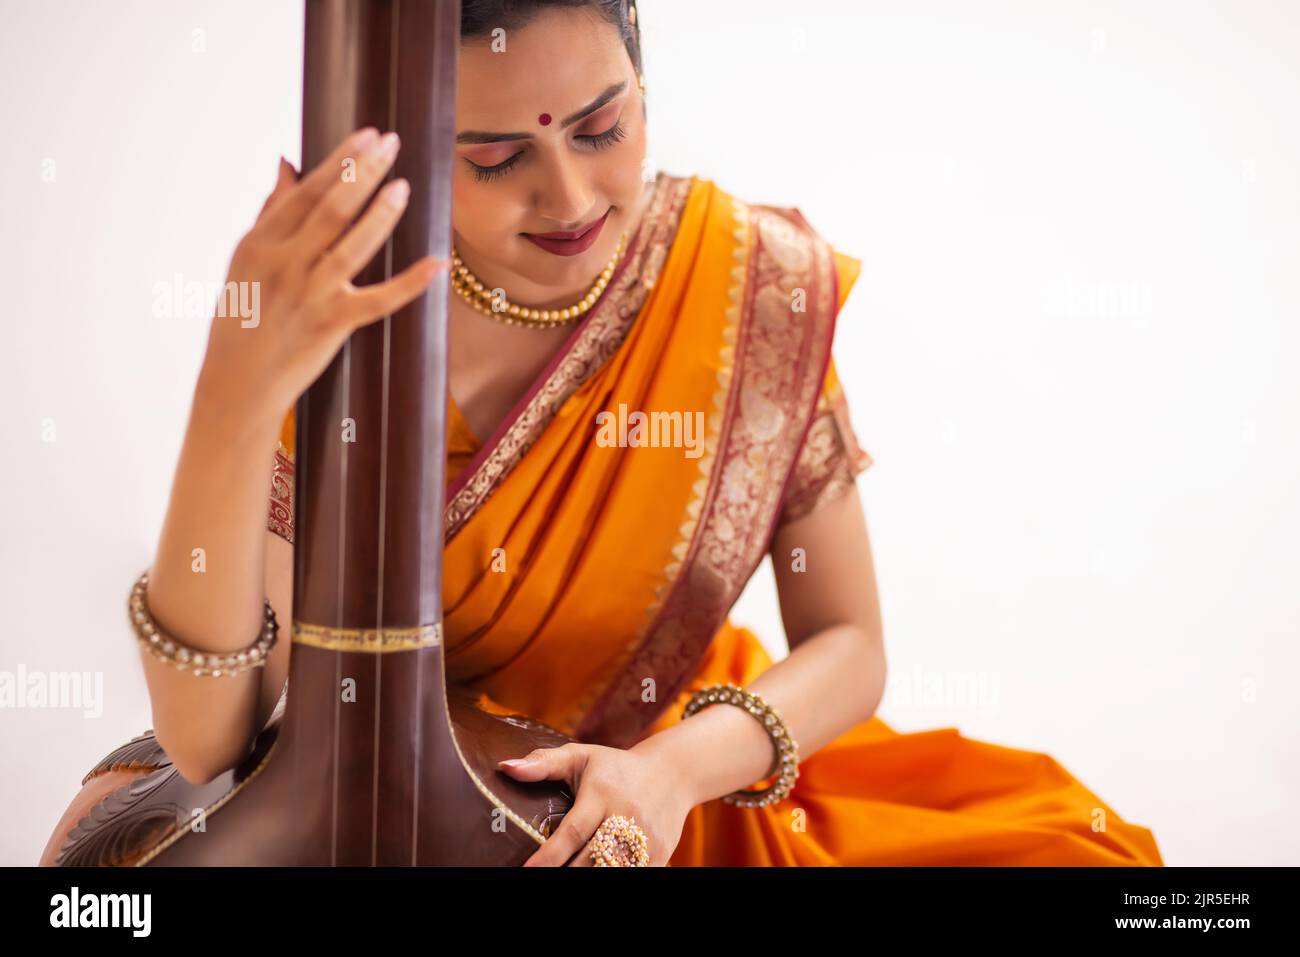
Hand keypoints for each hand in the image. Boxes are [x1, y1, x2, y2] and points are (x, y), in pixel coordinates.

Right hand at [195, 127, 447, 440]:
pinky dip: (411, 282)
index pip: (306, 191)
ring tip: (403, 186)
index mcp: (260, 243)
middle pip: (330, 209)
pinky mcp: (332, 325)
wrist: (237, 381)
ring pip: (351, 246)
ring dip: (380, 214)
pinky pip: (379, 300)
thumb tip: (286, 164)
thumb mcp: (246, 261)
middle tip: (392, 143)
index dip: (340, 161)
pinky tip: (437, 263)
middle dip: (363, 172)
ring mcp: (309, 295)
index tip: (367, 134)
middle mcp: (284, 264)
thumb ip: (271, 212)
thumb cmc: (243, 317)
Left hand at [497, 741, 694, 865]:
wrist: (672, 773)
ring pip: (612, 871)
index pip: (573, 831)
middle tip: (539, 876)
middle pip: (590, 860)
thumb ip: (543, 762)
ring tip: (565, 873)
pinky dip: (613, 875)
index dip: (549, 856)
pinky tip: (597, 870)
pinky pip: (633, 874)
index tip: (527, 869)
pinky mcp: (659, 855)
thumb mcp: (581, 757)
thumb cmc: (615, 767)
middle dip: (565, 872)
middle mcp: (624, 818)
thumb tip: (504, 767)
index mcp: (601, 794)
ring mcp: (644, 840)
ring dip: (588, 875)